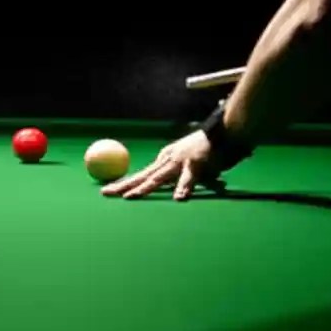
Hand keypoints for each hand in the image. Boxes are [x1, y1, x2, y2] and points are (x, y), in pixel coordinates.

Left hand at [100, 130, 223, 200]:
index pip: (141, 173)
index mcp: (164, 159)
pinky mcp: (196, 164)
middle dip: (122, 185)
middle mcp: (168, 159)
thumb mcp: (191, 165)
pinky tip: (178, 199)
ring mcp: (180, 161)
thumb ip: (184, 179)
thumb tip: (179, 195)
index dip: (124, 182)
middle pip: (142, 175)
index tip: (108, 190)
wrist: (226, 132)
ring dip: (144, 188)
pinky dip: (183, 188)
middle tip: (105, 193)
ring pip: (158, 177)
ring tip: (129, 198)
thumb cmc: (211, 151)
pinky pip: (188, 178)